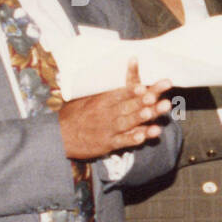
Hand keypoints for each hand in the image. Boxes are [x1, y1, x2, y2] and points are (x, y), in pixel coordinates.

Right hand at [58, 58, 172, 159]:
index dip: (132, 89)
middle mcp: (106, 113)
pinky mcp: (107, 143)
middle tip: (163, 92)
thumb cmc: (74, 116)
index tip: (144, 85)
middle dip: (147, 98)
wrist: (58, 137)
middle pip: (129, 105)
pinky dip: (132, 138)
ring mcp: (108, 129)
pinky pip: (122, 141)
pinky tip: (144, 136)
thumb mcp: (85, 99)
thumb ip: (103, 91)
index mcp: (101, 100)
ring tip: (154, 110)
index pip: (120, 92)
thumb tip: (119, 77)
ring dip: (142, 116)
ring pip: (128, 122)